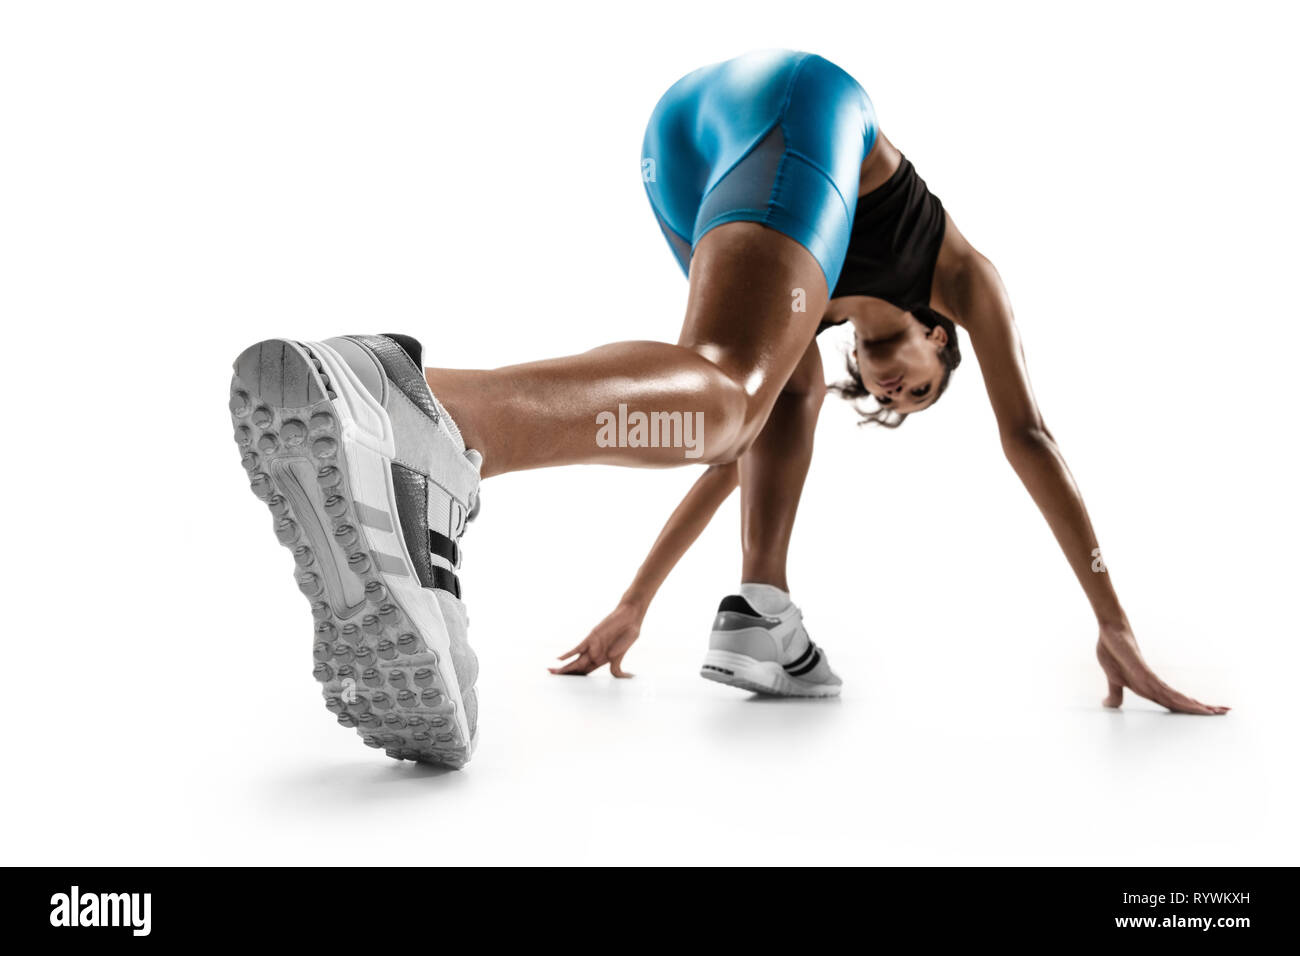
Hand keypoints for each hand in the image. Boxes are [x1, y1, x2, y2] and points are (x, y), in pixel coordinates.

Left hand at [550, 601, 642, 677]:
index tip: (567, 687)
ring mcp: (592, 646)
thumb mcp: (623, 653)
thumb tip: (626, 678)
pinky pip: (577, 648)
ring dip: (564, 666)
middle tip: (553, 679)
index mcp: (602, 660)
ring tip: (552, 672)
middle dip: (566, 674)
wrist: (629, 616)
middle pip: (577, 667)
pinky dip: (569, 654)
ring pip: (575, 660)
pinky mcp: (591, 637)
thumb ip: (618, 666)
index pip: (586, 672)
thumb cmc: (629, 633)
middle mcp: (595, 654)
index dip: (577, 679)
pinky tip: (559, 659)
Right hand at [1095, 625, 1228, 714]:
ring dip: (1195, 705)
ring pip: (1176, 697)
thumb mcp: (1113, 679)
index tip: (1208, 714)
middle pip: (1181, 701)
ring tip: (1214, 711)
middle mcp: (1153, 684)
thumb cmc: (1113, 651)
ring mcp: (1149, 678)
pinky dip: (1177, 697)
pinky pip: (1162, 689)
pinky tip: (1189, 703)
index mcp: (1148, 688)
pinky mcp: (1143, 671)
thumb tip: (1109, 705)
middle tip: (1226, 712)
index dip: (1189, 710)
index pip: (1173, 703)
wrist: (1111, 630)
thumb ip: (1115, 692)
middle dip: (1203, 707)